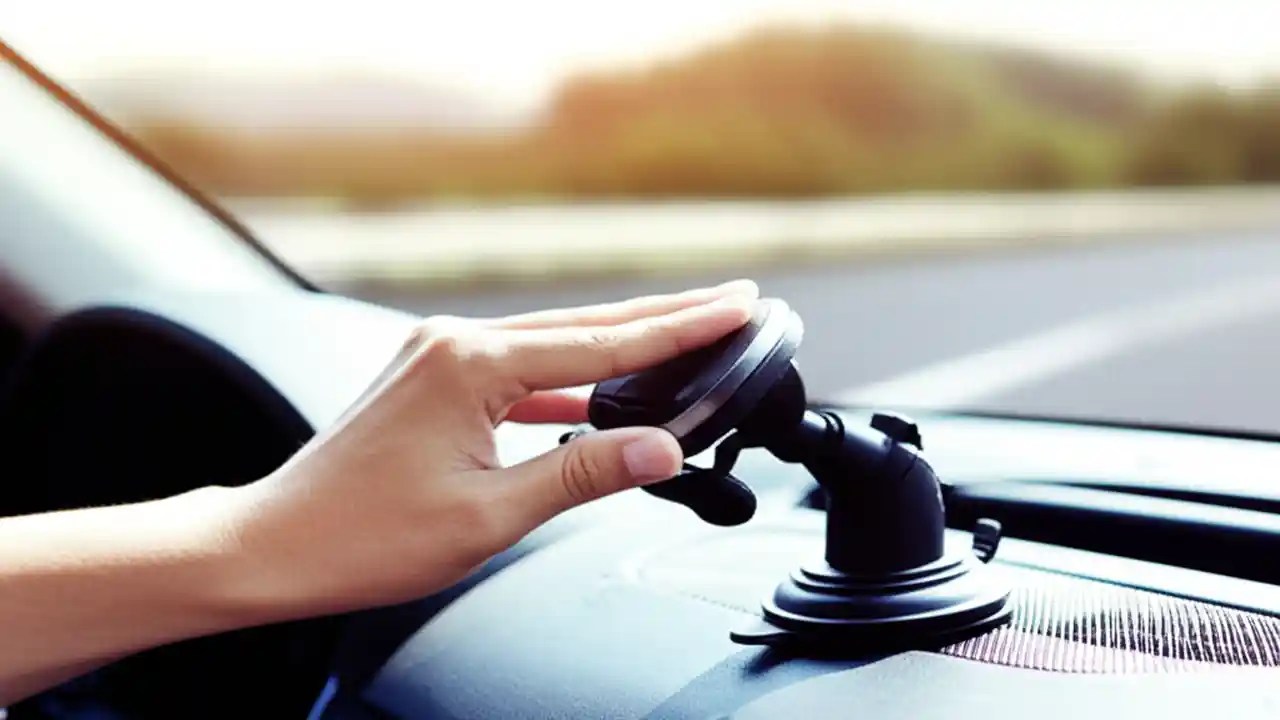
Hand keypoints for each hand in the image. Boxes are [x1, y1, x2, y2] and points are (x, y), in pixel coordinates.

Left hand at [225, 281, 757, 616]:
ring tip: (684, 334)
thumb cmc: (364, 536)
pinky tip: (602, 391)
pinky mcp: (431, 377)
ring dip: (620, 344)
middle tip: (734, 298)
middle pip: (585, 327)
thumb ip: (583, 472)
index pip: (603, 345)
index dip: (680, 331)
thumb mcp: (489, 514)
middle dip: (665, 317)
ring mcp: (438, 354)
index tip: (737, 309)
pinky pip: (519, 369)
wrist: (274, 544)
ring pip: (553, 343)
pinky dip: (568, 378)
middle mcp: (453, 341)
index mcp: (471, 363)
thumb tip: (662, 450)